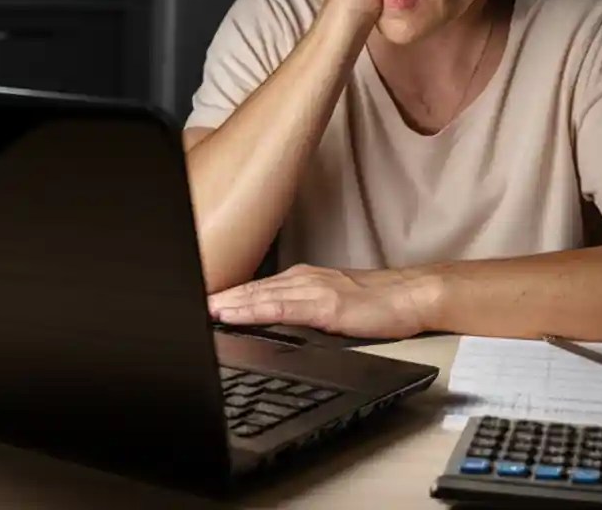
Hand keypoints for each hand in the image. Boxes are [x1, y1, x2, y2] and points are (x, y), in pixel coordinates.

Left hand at [207, 264, 437, 339]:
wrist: (413, 296)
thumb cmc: (380, 303)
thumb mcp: (335, 304)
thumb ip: (306, 309)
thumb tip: (277, 323)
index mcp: (305, 279)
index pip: (258, 289)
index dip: (227, 296)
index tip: (202, 303)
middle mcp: (305, 279)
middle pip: (252, 290)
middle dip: (219, 298)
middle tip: (188, 305)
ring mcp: (314, 290)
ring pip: (260, 296)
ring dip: (228, 303)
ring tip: (202, 309)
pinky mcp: (325, 306)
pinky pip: (280, 308)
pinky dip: (252, 310)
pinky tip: (233, 314)